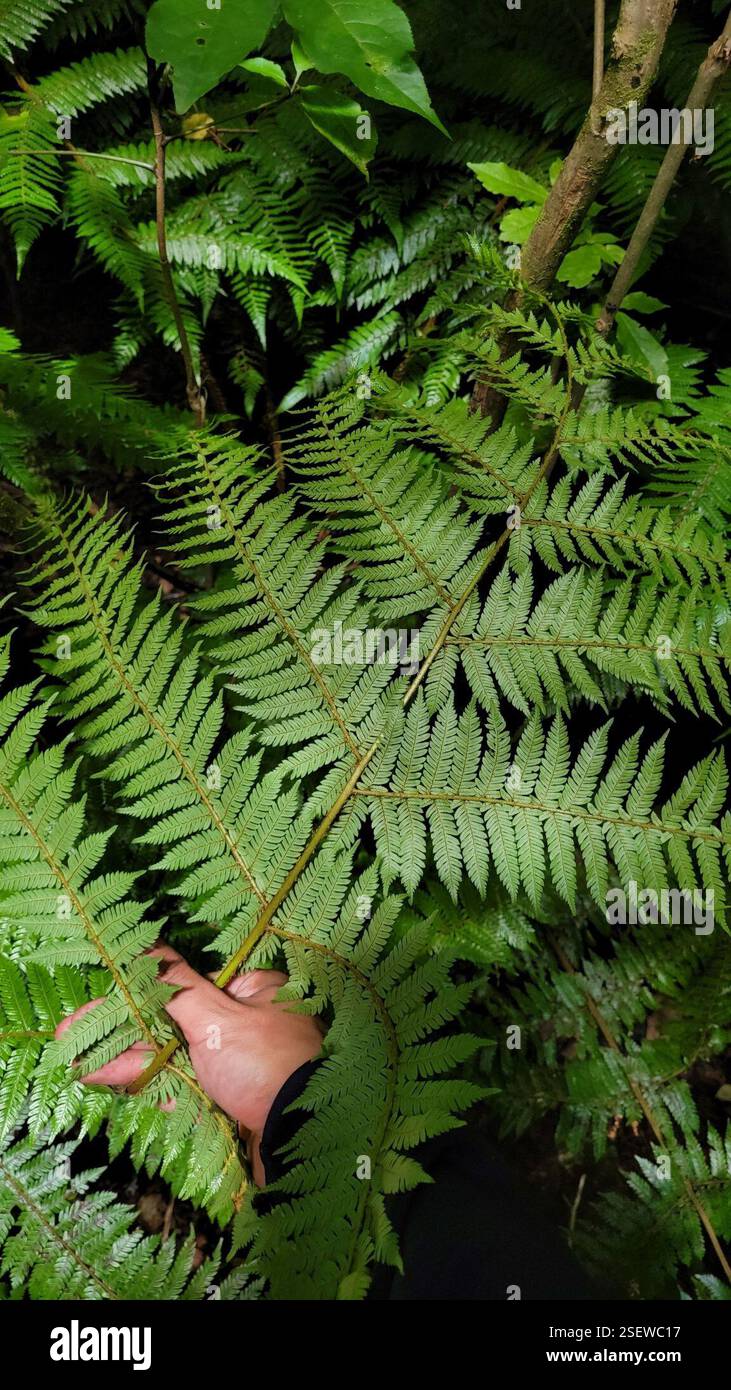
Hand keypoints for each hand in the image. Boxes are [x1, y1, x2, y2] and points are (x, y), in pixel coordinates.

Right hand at [56, 944, 323, 1184]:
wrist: (306, 1137)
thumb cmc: (266, 1066)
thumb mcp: (218, 1019)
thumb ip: (176, 985)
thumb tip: (146, 944)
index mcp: (249, 990)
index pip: (178, 985)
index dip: (131, 995)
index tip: (93, 1003)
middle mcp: (246, 1020)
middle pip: (170, 1022)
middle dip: (119, 1031)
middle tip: (67, 1037)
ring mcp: (238, 1062)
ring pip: (173, 1056)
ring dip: (126, 1060)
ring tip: (77, 1066)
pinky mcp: (233, 1098)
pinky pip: (187, 1086)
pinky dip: (153, 1085)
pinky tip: (111, 1084)